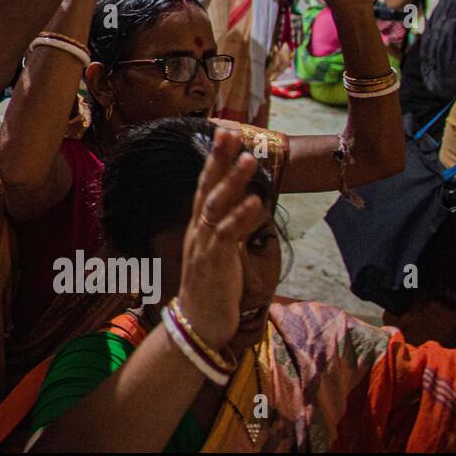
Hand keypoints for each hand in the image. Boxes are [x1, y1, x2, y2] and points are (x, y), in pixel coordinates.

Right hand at [175, 128, 269, 349]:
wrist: (199, 324)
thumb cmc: (214, 287)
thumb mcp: (223, 251)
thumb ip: (230, 227)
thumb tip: (245, 205)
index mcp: (201, 226)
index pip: (206, 185)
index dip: (215, 159)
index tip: (225, 133)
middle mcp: (199, 230)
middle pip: (208, 188)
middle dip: (218, 159)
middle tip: (229, 131)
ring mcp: (204, 244)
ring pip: (217, 206)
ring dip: (233, 182)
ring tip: (248, 159)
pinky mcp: (214, 262)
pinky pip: (228, 235)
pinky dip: (241, 217)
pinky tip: (256, 201)